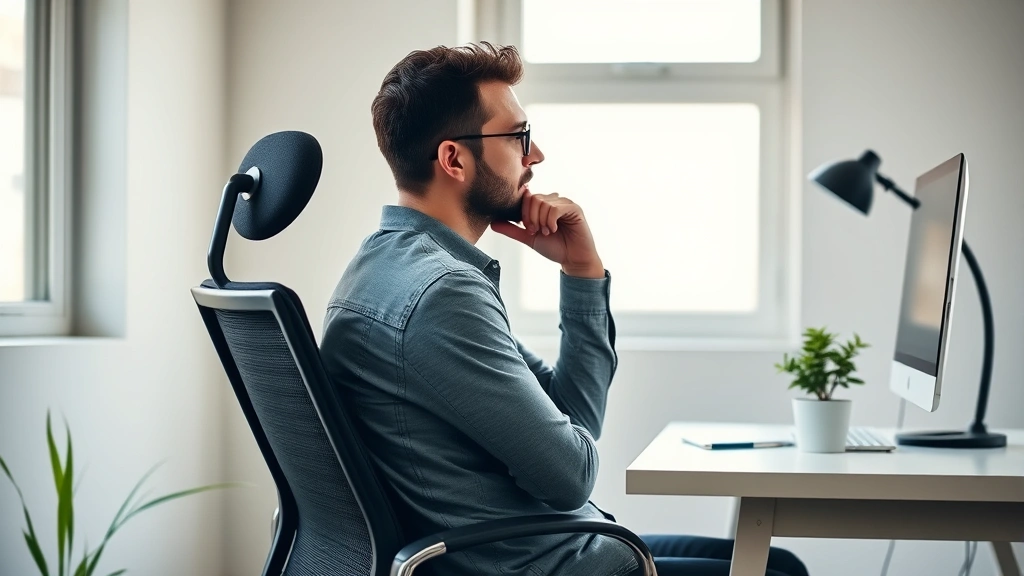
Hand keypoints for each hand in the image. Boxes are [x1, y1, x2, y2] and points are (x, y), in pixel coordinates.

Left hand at [490, 190, 604, 278]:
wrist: (573, 259)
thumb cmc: (554, 248)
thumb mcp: (528, 238)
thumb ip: (512, 229)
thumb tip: (492, 223)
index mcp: (543, 205)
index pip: (526, 197)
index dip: (524, 213)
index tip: (528, 229)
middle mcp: (553, 200)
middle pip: (533, 198)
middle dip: (531, 217)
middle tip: (536, 231)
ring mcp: (564, 203)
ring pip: (543, 203)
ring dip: (541, 221)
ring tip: (548, 232)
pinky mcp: (574, 208)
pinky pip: (555, 208)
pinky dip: (550, 221)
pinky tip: (554, 230)